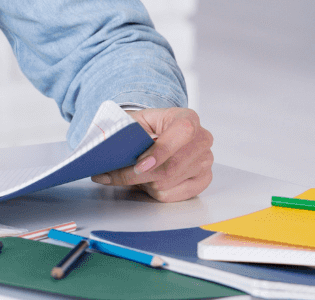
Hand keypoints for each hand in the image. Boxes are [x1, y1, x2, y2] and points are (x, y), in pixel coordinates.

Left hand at [90, 107, 212, 201]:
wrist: (160, 134)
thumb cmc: (147, 128)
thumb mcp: (135, 121)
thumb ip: (124, 132)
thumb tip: (108, 148)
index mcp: (188, 118)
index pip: (182, 132)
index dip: (162, 150)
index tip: (139, 164)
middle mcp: (202, 139)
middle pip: (171, 166)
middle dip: (138, 175)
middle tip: (113, 175)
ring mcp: (205, 162)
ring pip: (167, 184)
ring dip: (144, 182)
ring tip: (135, 172)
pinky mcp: (203, 180)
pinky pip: (171, 196)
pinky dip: (153, 191)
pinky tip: (149, 179)